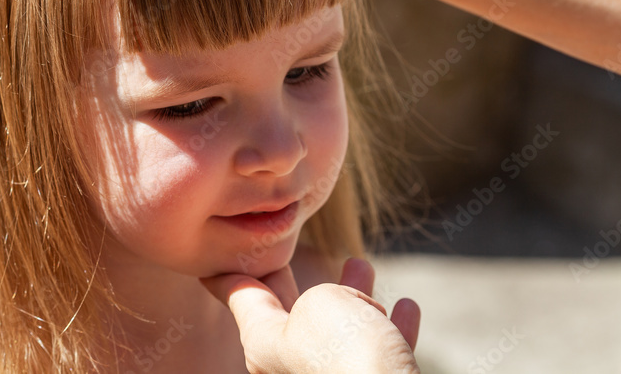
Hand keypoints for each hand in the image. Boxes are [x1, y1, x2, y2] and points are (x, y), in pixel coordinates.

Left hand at [200, 258, 420, 373]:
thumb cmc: (347, 353)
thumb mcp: (322, 302)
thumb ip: (326, 296)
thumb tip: (353, 310)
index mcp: (264, 344)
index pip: (243, 298)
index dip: (231, 274)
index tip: (213, 265)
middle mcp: (290, 366)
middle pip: (289, 314)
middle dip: (294, 281)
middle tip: (283, 257)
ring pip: (340, 330)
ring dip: (356, 295)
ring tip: (361, 264)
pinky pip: (379, 354)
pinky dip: (393, 327)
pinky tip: (407, 305)